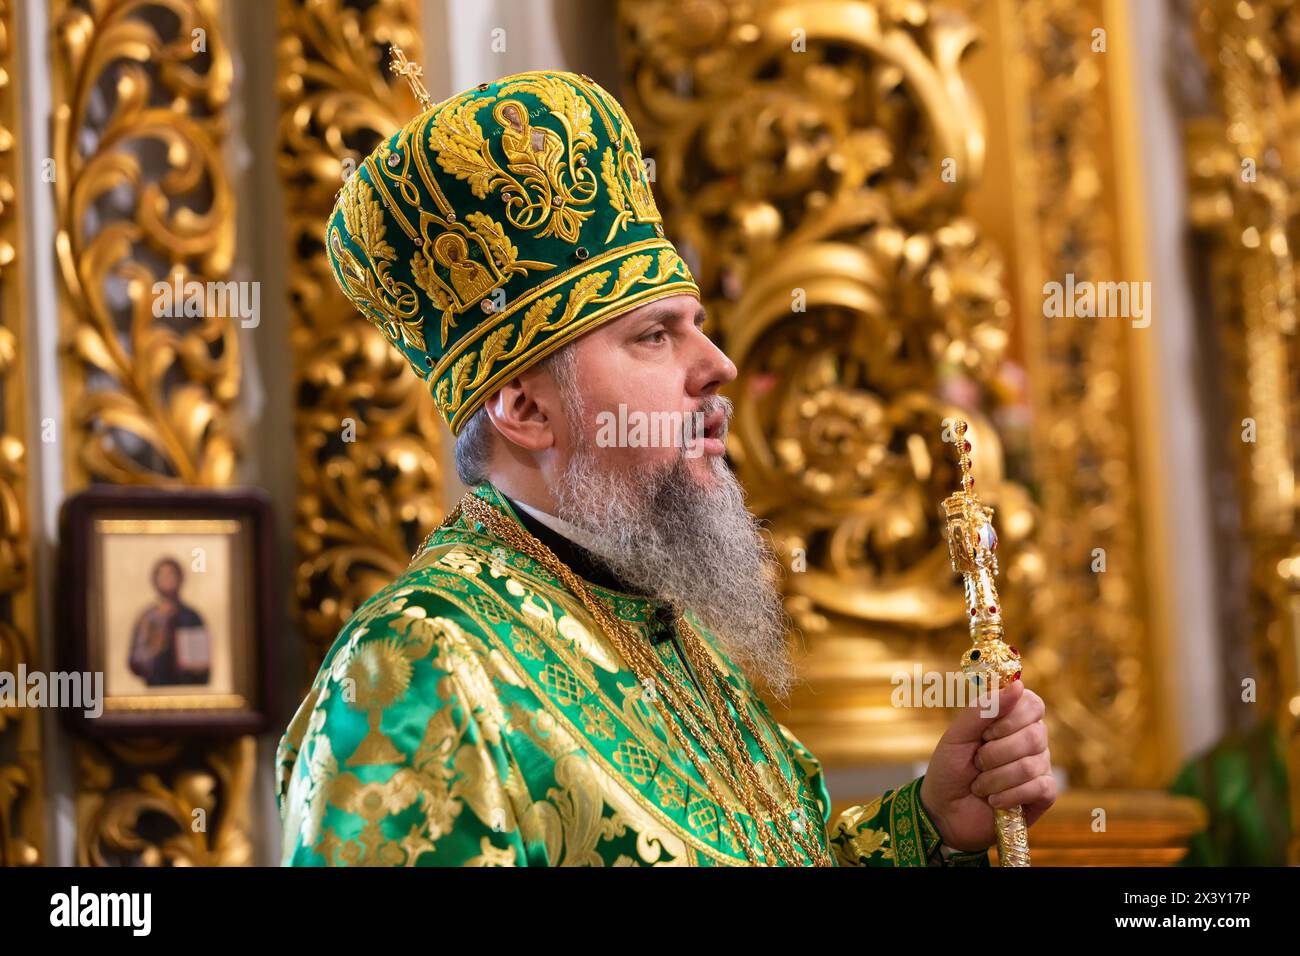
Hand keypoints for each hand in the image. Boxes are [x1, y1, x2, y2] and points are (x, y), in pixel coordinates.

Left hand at [918, 679, 1055, 851]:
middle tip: (977, 762)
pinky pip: (1039, 788)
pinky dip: (1008, 795)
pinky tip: (994, 800)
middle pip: (1034, 735)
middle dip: (995, 753)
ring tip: (979, 785)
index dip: (1010, 718)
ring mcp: (1040, 767)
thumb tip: (1018, 685)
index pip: (1033, 703)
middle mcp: (1032, 740)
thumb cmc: (950, 768)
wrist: (943, 810)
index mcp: (1012, 719)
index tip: (985, 732)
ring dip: (995, 778)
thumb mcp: (958, 735)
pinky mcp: (1043, 795)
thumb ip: (984, 709)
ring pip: (1031, 764)